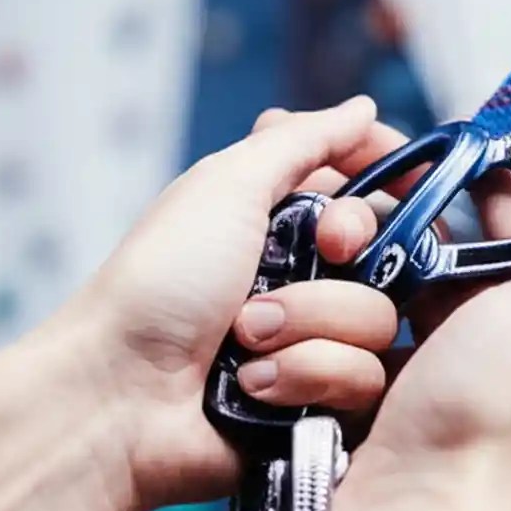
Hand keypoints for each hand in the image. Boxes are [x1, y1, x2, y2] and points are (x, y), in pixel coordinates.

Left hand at [32, 96, 403, 510]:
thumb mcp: (226, 186)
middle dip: (336, 267)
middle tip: (302, 266)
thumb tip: (362, 106)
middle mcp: (309, 280)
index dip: (384, 190)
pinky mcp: (321, 403)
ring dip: (306, 326)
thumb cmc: (159, 283)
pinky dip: (302, 376)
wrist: (118, 393)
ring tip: (244, 340)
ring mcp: (316, 343)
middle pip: (392, 258)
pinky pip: (362, 383)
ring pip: (378, 323)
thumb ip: (302, 141)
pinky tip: (253, 385)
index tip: (388, 189)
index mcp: (284, 222)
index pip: (374, 194)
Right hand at [237, 131, 510, 510]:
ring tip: (290, 328)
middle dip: (365, 246)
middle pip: (413, 250)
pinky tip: (286, 375)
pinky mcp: (361, 409)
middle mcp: (486, 341)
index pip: (504, 216)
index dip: (464, 183)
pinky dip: (308, 362)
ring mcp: (418, 378)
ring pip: (355, 297)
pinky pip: (324, 355)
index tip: (412, 167)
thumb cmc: (498, 412)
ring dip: (323, 310)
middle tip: (337, 243)